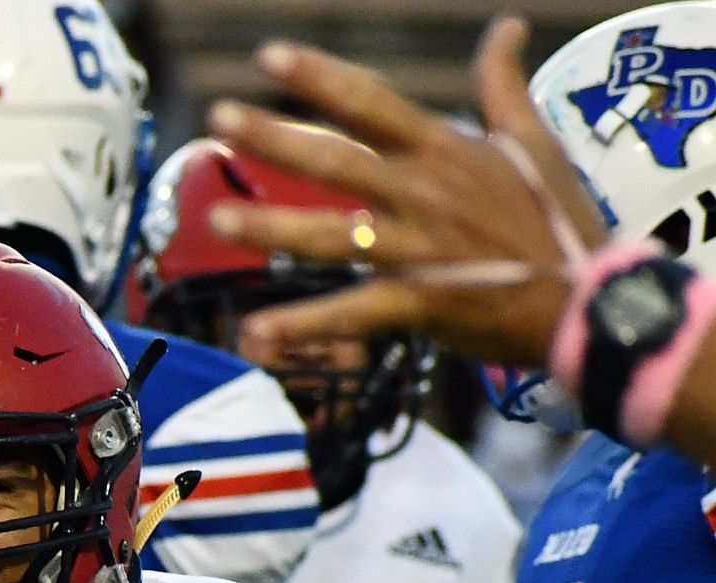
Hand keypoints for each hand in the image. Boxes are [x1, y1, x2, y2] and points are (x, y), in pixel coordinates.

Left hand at [205, 20, 606, 370]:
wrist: (586, 301)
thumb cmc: (556, 223)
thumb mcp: (534, 143)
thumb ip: (503, 87)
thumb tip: (507, 25)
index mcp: (445, 151)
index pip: (372, 102)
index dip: (320, 76)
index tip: (267, 56)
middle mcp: (425, 192)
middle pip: (338, 159)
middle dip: (276, 138)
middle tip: (220, 119)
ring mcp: (420, 247)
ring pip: (333, 233)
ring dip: (272, 226)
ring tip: (216, 219)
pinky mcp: (422, 300)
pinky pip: (353, 312)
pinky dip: (305, 325)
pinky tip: (255, 332)